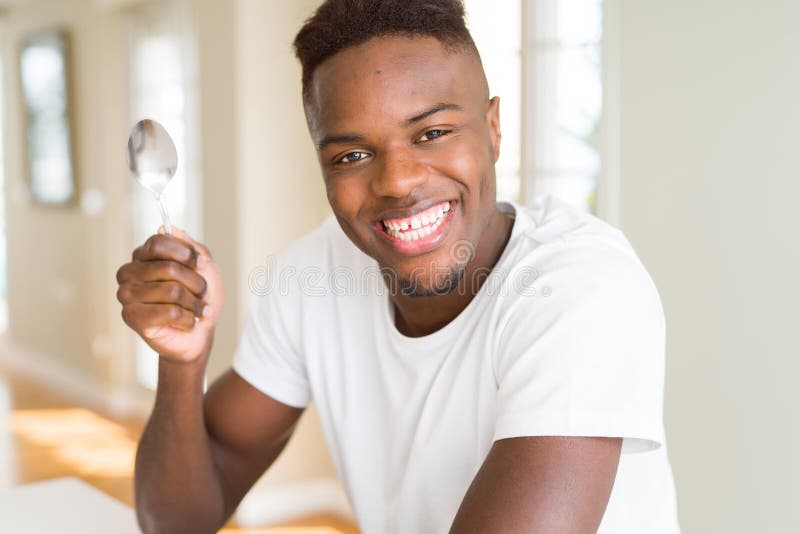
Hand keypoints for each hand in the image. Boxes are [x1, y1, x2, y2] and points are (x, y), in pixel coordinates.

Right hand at [116, 226, 223, 362]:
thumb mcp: (205, 266)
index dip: (186, 254)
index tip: (199, 264)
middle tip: (201, 294)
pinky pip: (169, 312)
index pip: (159, 242)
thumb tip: (166, 227)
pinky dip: (187, 319)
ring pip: (172, 291)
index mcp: (144, 255)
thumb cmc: (200, 297)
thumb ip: (190, 245)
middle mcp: (130, 272)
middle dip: (196, 283)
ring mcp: (126, 294)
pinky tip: (186, 322)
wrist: (200, 333)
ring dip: (194, 303)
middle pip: (169, 268)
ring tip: (194, 310)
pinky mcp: (131, 317)